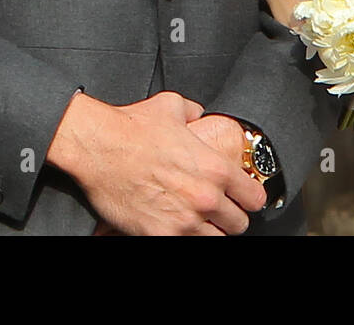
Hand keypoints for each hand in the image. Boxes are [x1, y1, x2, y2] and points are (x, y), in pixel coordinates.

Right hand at [47, 90, 265, 235]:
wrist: (99, 148)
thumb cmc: (133, 127)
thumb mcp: (173, 106)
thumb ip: (194, 112)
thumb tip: (198, 113)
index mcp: (215, 167)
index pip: (253, 197)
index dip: (250, 198)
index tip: (244, 198)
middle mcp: (205, 197)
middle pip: (238, 224)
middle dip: (231, 217)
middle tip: (220, 212)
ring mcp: (184, 221)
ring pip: (217, 240)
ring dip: (211, 231)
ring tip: (199, 223)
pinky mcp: (161, 236)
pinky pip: (187, 247)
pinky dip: (185, 238)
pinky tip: (178, 228)